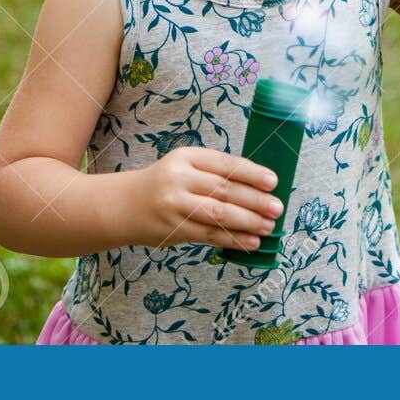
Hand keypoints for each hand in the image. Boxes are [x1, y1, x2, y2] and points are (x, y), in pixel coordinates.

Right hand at [121, 146, 282, 250]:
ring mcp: (175, 205)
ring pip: (218, 213)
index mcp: (187, 157)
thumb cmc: (164, 184)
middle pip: (224, 189)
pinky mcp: (173, 229)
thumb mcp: (184, 167)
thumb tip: (258, 187)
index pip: (225, 164)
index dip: (251, 173)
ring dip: (247, 222)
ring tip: (268, 226)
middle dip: (255, 200)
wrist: (123, 205)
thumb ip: (214, 173)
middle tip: (277, 208)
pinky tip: (250, 242)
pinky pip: (209, 235)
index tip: (273, 181)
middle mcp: (179, 179)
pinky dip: (232, 239)